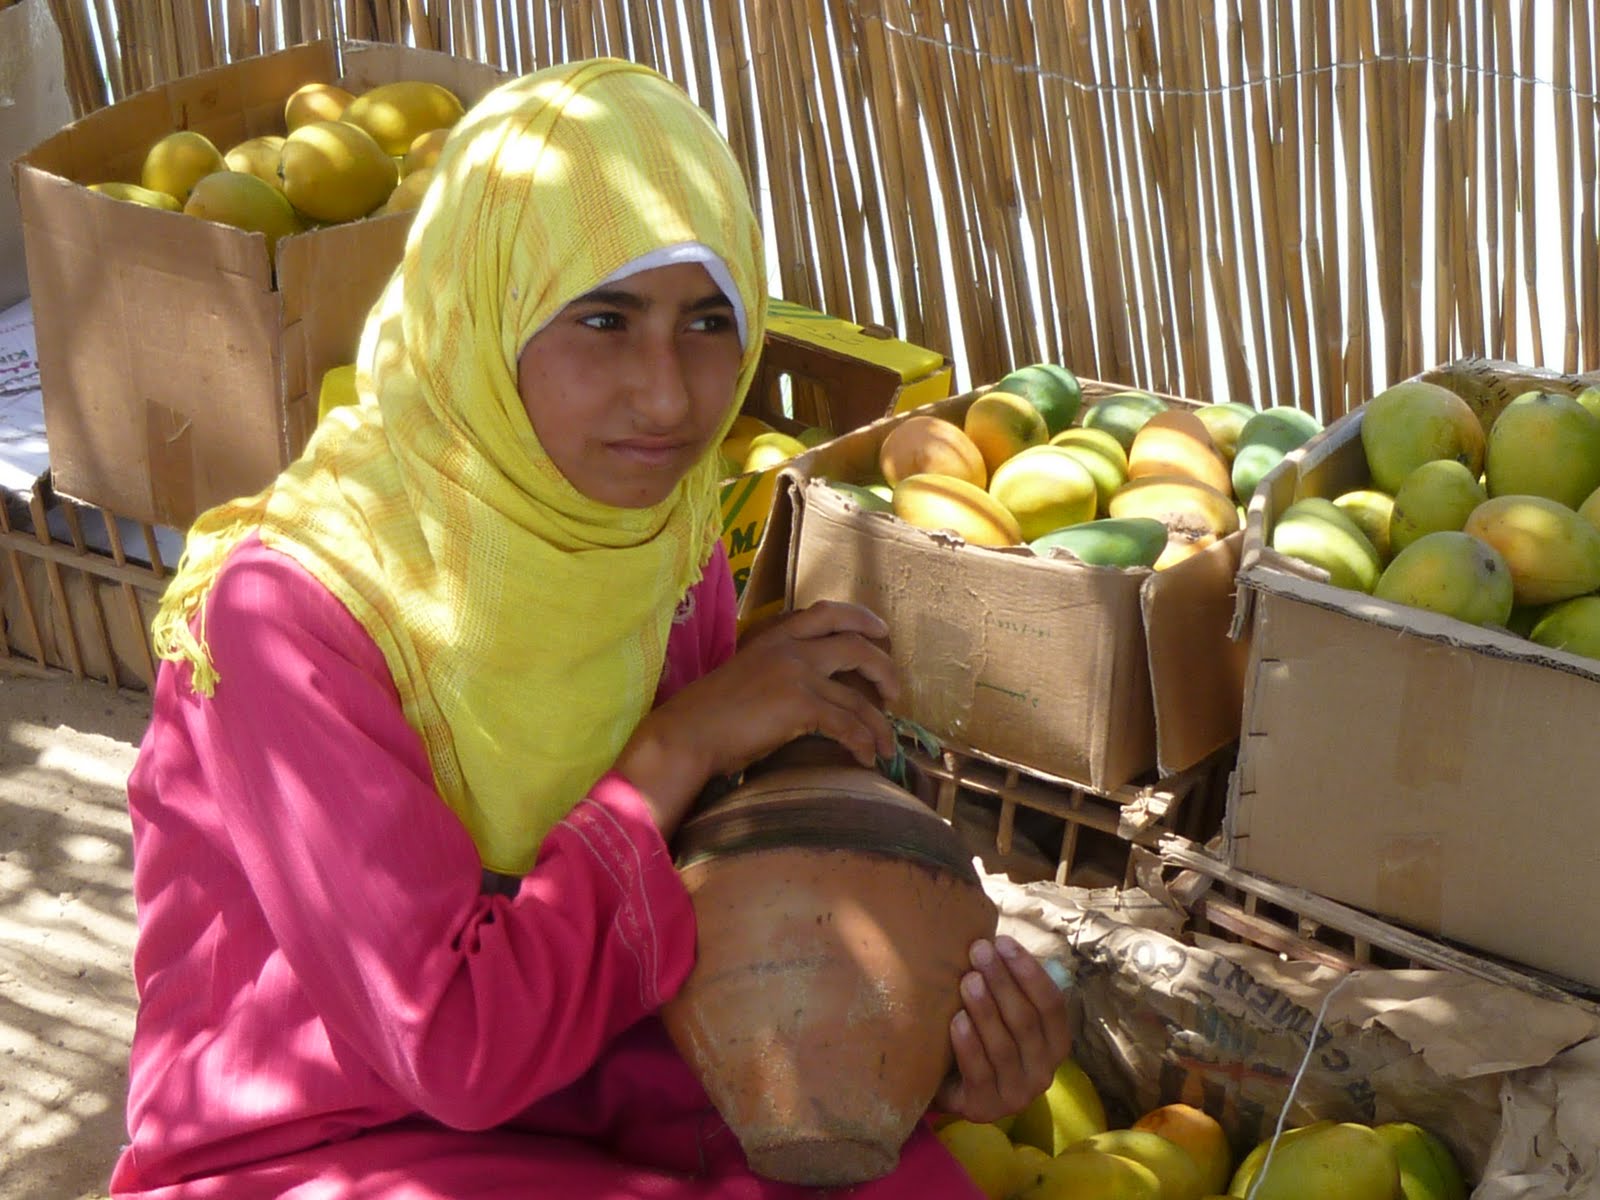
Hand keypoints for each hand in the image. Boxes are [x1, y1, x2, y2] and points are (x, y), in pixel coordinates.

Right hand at [615, 600, 900, 834]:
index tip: (880, 630)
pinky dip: (862, 742)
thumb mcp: (746, 673)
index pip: (825, 613)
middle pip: (855, 647)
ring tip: (886, 745)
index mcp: (774, 636)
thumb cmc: (709, 713)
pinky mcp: (800, 704)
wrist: (687, 733)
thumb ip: (776, 669)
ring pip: (858, 695)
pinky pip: (847, 723)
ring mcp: (797, 674)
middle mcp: (790, 648)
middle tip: (896, 691)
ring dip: (879, 723)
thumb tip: (810, 689)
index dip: (860, 617)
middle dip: (883, 668)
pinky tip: (865, 757)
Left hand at [934, 935, 1072, 1124]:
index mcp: (1055, 1044)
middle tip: (979, 951)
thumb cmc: (984, 1039)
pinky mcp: (986, 1108)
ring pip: (1004, 1046)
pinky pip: (979, 1073)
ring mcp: (1017, 1094)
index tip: (1003, 942)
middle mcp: (1043, 1071)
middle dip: (1002, 982)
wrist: (954, 1089)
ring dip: (985, 1009)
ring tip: (968, 980)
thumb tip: (996, 939)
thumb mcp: (1005, 1015)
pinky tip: (956, 1020)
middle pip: (1026, 1021)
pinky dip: (968, 1045)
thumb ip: (1010, 986)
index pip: (1051, 1004)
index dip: (1029, 971)